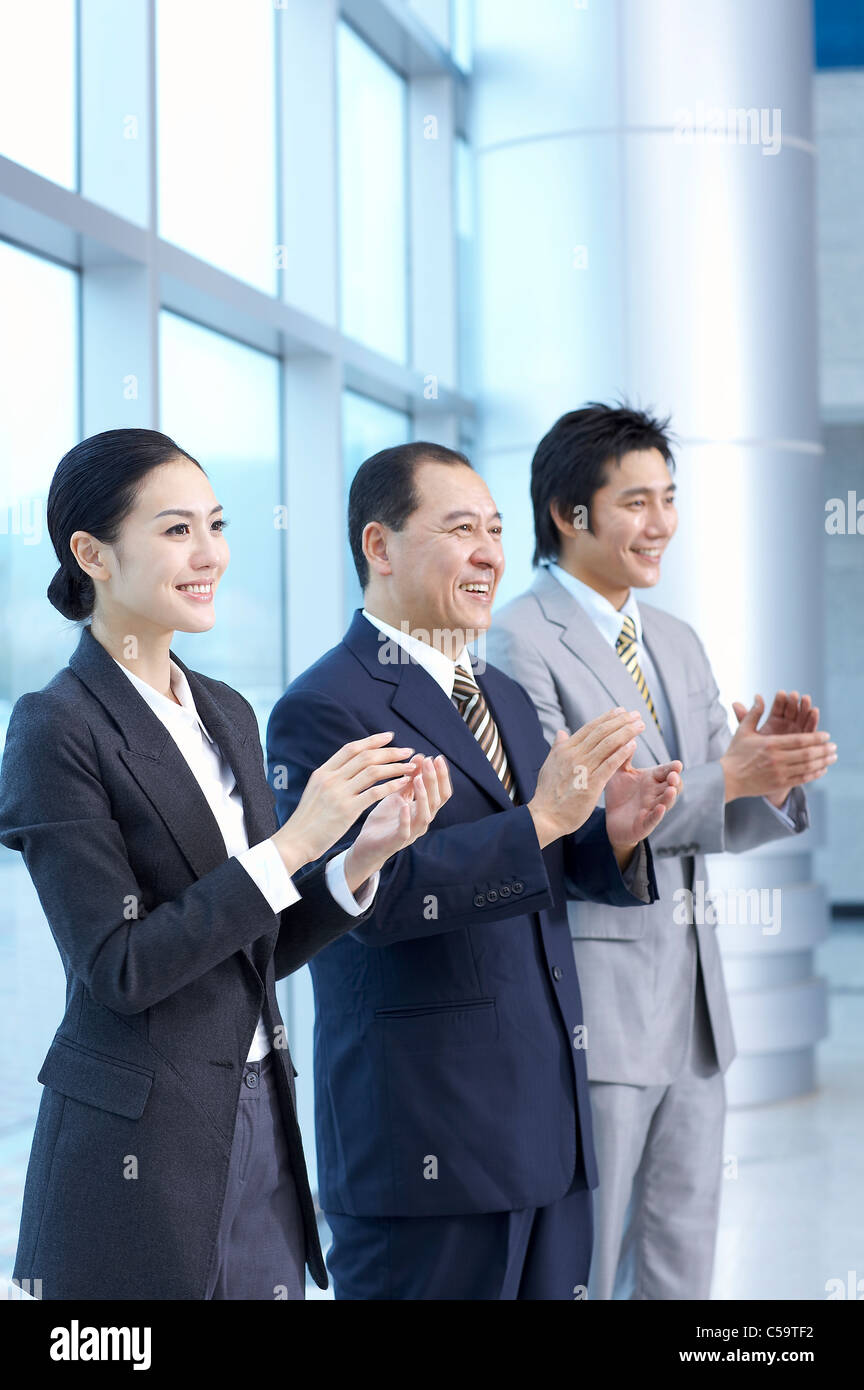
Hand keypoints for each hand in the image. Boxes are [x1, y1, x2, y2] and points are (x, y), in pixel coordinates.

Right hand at [272, 732, 416, 874]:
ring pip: (373, 772)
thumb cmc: (307, 820)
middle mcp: (331, 779)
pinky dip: (391, 786)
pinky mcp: (347, 810)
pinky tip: (403, 784)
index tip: (389, 737)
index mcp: (323, 772)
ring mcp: (339, 793)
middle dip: (390, 752)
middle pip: (365, 757)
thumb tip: (348, 768)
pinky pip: (374, 793)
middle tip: (408, 751)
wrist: (295, 841)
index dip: (372, 741)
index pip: (351, 749)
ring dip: (395, 767)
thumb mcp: (316, 791)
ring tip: (411, 767)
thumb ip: (331, 779)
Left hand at [344, 754, 451, 891]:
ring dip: (423, 796)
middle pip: (436, 800)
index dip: (442, 776)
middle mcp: (422, 821)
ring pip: (425, 815)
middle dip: (434, 780)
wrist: (368, 845)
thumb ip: (410, 780)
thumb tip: (421, 757)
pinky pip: (405, 831)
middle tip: (430, 761)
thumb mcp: (398, 795)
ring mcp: (411, 832)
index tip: (437, 757)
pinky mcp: (396, 841)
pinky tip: (404, 806)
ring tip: (419, 779)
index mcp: (424, 809)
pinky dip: (406, 819)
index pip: (441, 792)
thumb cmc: (385, 819)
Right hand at [527, 708, 645, 849]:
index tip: (621, 711)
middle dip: (621, 721)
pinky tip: (633, 745)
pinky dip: (622, 753)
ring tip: (640, 726)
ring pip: (608, 745)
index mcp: (565, 750)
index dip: (607, 718)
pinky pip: (610, 764)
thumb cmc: (548, 793)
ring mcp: (583, 769)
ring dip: (626, 733)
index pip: (590, 728)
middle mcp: (574, 755)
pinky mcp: (591, 784)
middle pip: (602, 732)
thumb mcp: (549, 765)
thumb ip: (558, 747)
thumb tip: (561, 732)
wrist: (545, 816)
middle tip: (636, 715)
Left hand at [605, 759, 682, 865]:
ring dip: (670, 797)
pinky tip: (660, 809)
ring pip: (666, 802)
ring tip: (670, 790)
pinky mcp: (645, 823)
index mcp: (652, 779)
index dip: (673, 769)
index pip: (666, 771)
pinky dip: (658, 814)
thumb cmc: (619, 794)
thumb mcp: (619, 772)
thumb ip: (623, 756)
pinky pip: (654, 819)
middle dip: (675, 781)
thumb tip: (627, 736)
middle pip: (672, 786)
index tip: (678, 765)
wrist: (610, 819)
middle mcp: (655, 793)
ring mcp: (652, 808)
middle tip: (673, 776)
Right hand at [722, 692, 835, 805]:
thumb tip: (759, 697)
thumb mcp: (743, 731)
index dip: (816, 738)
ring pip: (807, 767)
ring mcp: (778, 773)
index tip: (827, 735)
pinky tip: (822, 769)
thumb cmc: (735, 754)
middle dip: (823, 750)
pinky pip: (801, 779)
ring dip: (822, 762)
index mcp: (770, 744)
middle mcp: (776, 759)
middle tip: (834, 747)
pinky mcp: (778, 784)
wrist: (727, 779)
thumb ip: (753, 714)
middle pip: (807, 754)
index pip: (799, 740)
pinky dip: (814, 774)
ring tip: (833, 757)